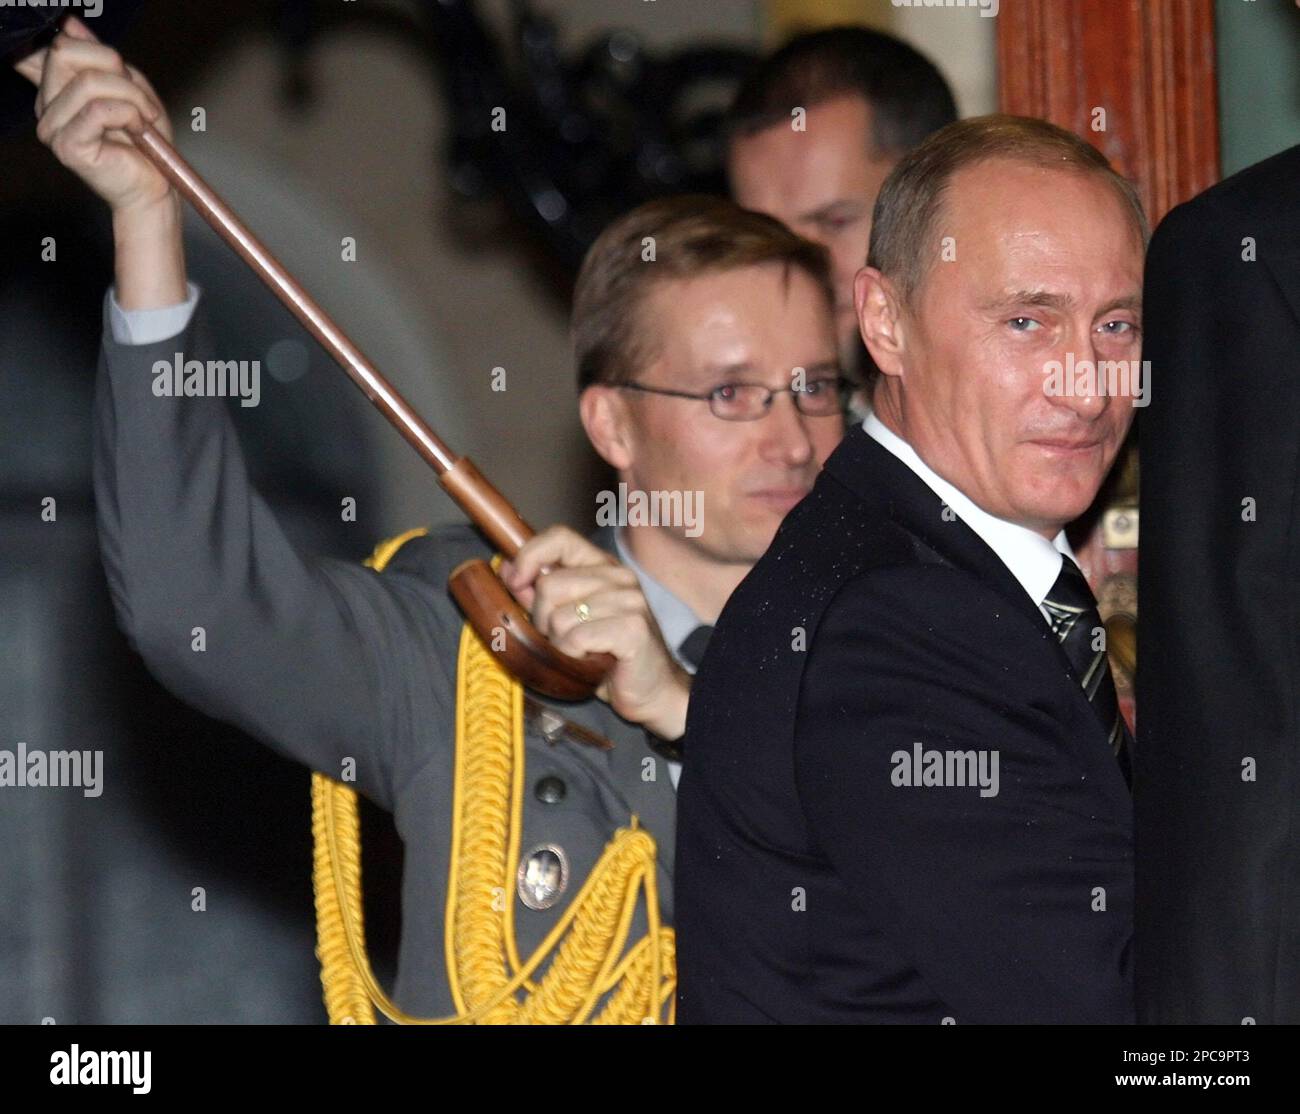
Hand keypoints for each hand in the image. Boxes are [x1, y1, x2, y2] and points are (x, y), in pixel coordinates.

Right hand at [15, 15, 173, 215]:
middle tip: (139, 98)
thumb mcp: (131, 87)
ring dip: (131, 96)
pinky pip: (99, 110)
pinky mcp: (68, 146)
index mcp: (57, 89)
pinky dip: (129, 114)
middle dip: (115, 69)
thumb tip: (72, 25)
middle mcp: (47, 106)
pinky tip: (138, 130)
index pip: (57, 46)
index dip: (96, 50)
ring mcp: (52, 127)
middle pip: (66, 53)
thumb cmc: (145, 142)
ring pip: (88, 81)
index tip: (124, 75)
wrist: (155, 187)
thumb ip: (102, 57)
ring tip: (145, 118)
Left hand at [501, 526, 691, 739]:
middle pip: (550, 586)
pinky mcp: (633, 628)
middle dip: (543, 621)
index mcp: (604, 567)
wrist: (652, 691)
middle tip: (564, 641)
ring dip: (560, 645)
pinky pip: (576, 638)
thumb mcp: (568, 620)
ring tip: (582, 653)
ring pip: (559, 618)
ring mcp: (629, 600)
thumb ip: (540, 595)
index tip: (515, 582)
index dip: (530, 556)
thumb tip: (508, 569)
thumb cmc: (608, 656)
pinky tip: (591, 661)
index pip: (560, 538)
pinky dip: (574, 656)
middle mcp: (619, 577)